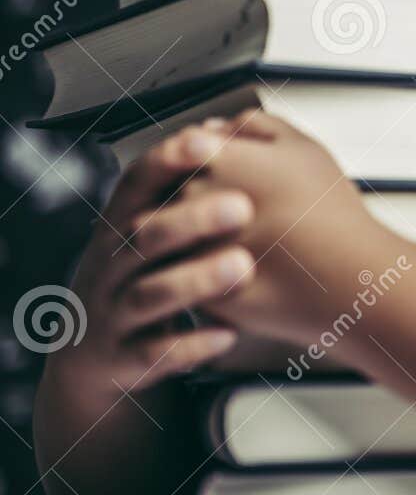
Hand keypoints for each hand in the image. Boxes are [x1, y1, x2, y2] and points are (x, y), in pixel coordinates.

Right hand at [40, 125, 256, 399]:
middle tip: (243, 206)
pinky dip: (190, 345)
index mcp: (118, 231)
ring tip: (241, 267)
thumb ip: (178, 197)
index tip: (208, 142)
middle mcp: (109, 269)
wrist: (92, 359)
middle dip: (191, 220)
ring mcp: (112, 316)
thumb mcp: (148, 238)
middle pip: (143, 237)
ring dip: (196, 280)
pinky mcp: (123, 361)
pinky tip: (226, 335)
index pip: (135, 186)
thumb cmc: (136, 282)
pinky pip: (154, 354)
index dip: (167, 162)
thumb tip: (225, 133)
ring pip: (149, 295)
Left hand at [180, 110, 403, 347]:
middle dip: (190, 193)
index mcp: (215, 160)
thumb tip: (218, 126)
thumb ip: (256, 126)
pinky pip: (184, 275)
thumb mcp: (304, 148)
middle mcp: (193, 200)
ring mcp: (190, 246)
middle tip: (224, 203)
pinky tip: (228, 264)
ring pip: (168, 234)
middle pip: (167, 188)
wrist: (346, 277)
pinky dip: (197, 269)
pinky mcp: (198, 288)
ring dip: (185, 232)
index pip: (181, 147)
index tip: (216, 162)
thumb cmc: (330, 214)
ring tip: (225, 236)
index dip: (199, 154)